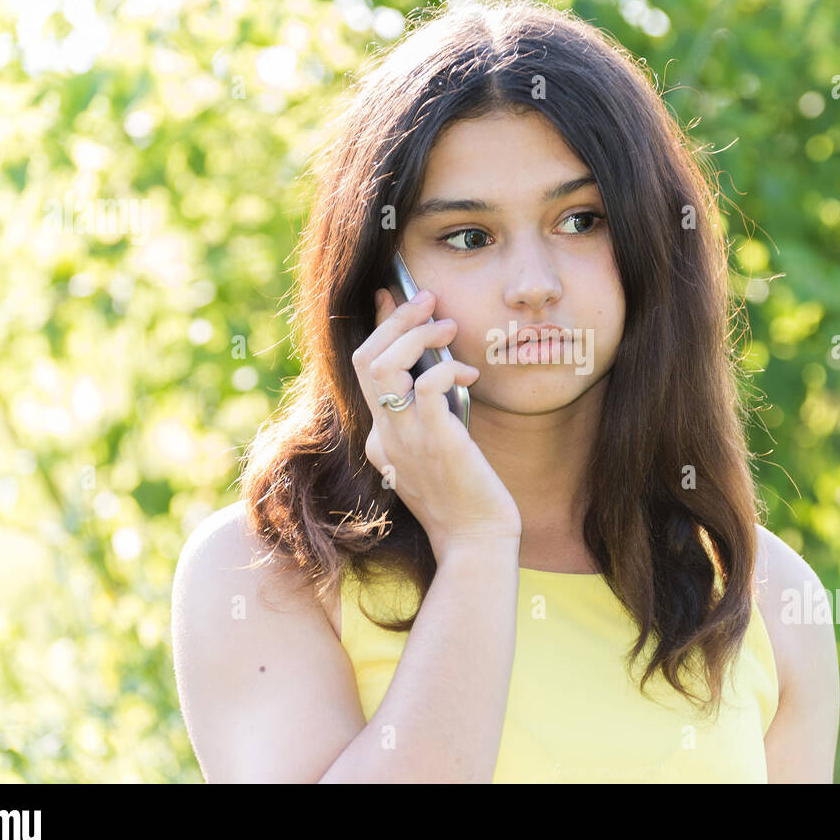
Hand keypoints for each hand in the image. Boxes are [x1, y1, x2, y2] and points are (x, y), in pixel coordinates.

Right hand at [351, 287, 521, 560]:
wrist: (476, 544)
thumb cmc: (466, 496)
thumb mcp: (439, 447)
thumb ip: (430, 412)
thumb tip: (436, 368)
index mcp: (381, 437)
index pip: (364, 367)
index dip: (380, 325)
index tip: (396, 295)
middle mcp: (385, 435)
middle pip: (366, 358)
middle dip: (397, 319)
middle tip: (429, 300)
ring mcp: (406, 440)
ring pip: (385, 366)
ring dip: (417, 335)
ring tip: (448, 327)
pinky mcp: (437, 444)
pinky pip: (428, 386)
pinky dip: (447, 368)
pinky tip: (469, 375)